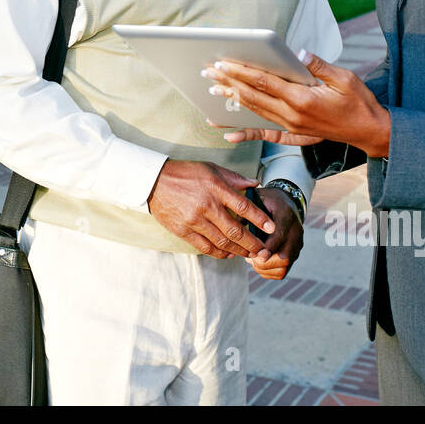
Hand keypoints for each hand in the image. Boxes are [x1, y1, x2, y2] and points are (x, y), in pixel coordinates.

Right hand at [147, 159, 274, 258]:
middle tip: (264, 250)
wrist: (153, 182)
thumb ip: (234, 178)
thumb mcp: (210, 168)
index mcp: (215, 188)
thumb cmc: (184, 173)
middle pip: (235, 230)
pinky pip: (205, 247)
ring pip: (222, 242)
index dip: (259, 219)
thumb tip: (255, 184)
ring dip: (238, 250)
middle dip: (252, 243)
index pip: (243, 207)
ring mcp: (194, 220)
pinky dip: (220, 253)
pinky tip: (229, 254)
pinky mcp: (183, 230)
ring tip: (249, 254)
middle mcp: (206, 205)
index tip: (271, 228)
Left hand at [204, 50, 391, 157]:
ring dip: (233, 99)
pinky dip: (245, 131)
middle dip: (229, 83)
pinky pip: (264, 131)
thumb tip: (299, 53)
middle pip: (253, 96)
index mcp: (302, 99)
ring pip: (255, 111)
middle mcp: (292, 115)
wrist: (369, 131)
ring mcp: (291, 125)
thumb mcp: (345, 78)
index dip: (241, 72)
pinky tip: (229, 132)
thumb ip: (319, 66)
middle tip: (209, 72)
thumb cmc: (358, 102)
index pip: (265, 83)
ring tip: (213, 90)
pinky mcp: (293, 132)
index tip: (224, 64)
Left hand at [247, 187, 303, 279]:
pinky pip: (283, 271)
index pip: (279, 236)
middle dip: (264, 262)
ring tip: (252, 260)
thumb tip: (233, 224)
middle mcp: (296, 232)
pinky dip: (269, 272)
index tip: (252, 253)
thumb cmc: (268, 201)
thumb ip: (247, 211)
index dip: (266, 248)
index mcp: (286, 216)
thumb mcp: (258, 198)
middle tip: (248, 258)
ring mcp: (297, 244)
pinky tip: (258, 263)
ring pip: (284, 266)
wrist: (286, 203)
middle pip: (285, 257)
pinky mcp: (295, 253)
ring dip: (265, 268)